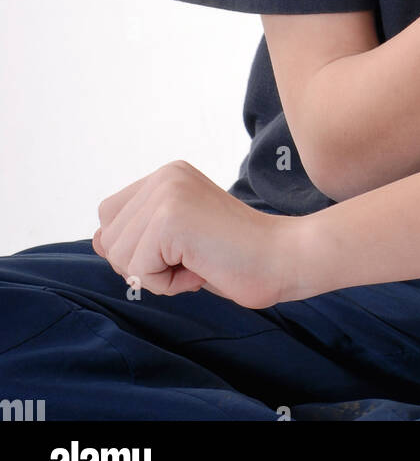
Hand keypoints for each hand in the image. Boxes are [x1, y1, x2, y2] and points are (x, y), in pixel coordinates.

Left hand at [92, 160, 299, 308]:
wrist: (283, 258)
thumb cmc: (236, 258)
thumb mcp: (178, 243)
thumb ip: (139, 237)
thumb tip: (96, 239)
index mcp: (168, 176)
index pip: (111, 216)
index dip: (136, 248)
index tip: (182, 251)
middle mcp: (164, 176)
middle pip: (108, 237)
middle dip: (143, 264)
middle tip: (192, 258)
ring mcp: (167, 193)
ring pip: (119, 256)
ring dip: (157, 276)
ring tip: (198, 262)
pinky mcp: (170, 218)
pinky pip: (138, 270)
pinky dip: (166, 284)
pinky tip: (200, 269)